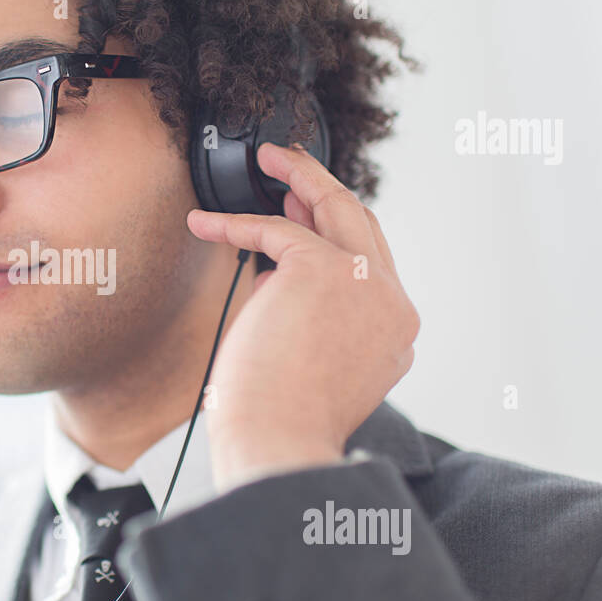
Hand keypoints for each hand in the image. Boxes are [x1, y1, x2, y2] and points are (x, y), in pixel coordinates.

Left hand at [186, 143, 419, 490]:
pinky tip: (206, 224)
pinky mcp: (325, 270)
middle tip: (293, 166)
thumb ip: (314, 316)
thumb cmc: (281, 419)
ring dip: (300, 176)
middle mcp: (393, 306)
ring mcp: (366, 284)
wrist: (277, 443)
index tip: (300, 216)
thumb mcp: (313, 363)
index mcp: (395, 335)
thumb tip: (277, 268)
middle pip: (364, 227)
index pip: (373, 266)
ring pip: (337, 209)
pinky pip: (276, 230)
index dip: (335, 234)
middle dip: (327, 191)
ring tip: (269, 158)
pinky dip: (238, 224)